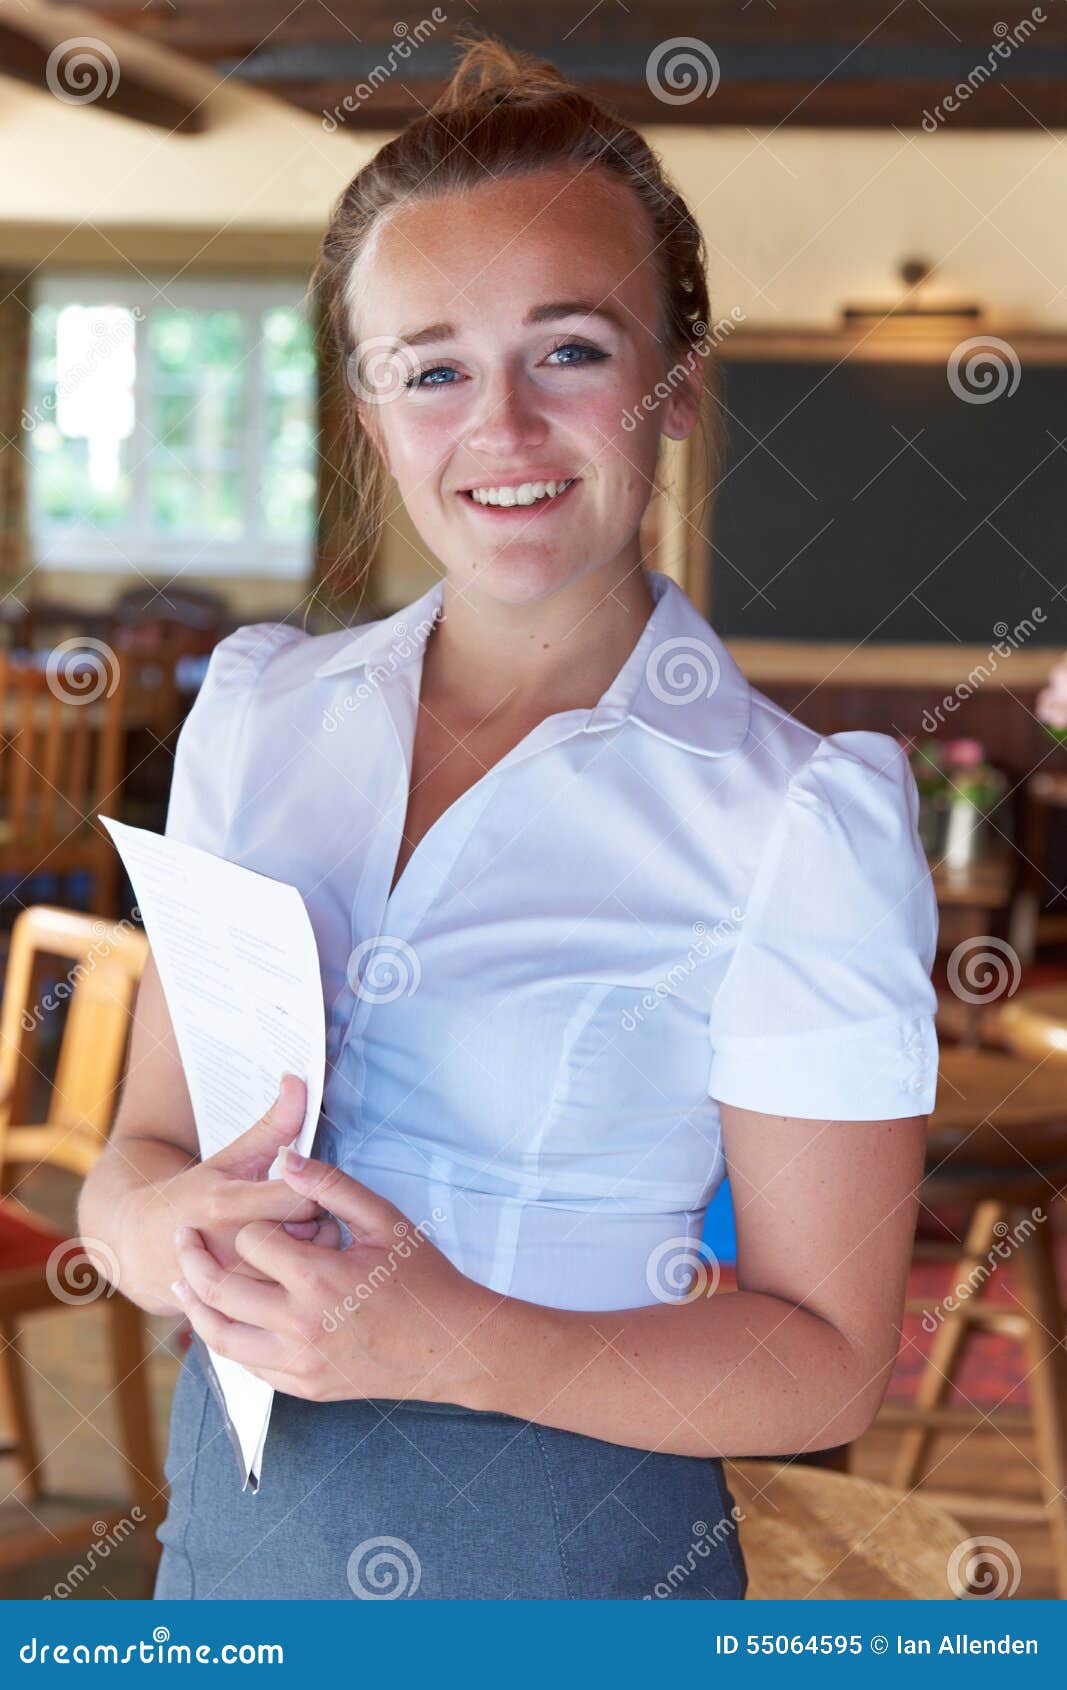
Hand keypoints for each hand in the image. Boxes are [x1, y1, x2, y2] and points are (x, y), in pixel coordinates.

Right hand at [126, 1076, 341, 1309]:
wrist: (137, 1247)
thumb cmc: (194, 1194)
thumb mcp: (231, 1157)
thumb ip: (275, 1123)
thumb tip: (299, 1078)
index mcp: (229, 1204)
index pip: (301, 1198)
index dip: (314, 1192)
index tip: (308, 1190)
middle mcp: (228, 1248)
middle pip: (307, 1240)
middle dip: (316, 1228)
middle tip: (306, 1220)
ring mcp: (228, 1286)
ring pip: (299, 1276)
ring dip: (307, 1262)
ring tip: (295, 1246)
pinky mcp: (228, 1314)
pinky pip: (281, 1305)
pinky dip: (290, 1290)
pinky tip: (282, 1275)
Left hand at [170, 1148, 490, 1405]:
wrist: (453, 1346)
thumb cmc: (424, 1279)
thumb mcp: (385, 1221)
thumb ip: (332, 1187)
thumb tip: (287, 1158)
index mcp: (320, 1278)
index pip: (253, 1241)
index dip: (258, 1222)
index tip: (269, 1217)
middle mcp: (301, 1325)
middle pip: (220, 1290)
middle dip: (194, 1259)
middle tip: (180, 1238)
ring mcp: (300, 1363)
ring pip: (222, 1337)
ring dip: (194, 1306)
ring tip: (181, 1282)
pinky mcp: (305, 1387)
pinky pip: (248, 1366)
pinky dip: (228, 1340)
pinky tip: (224, 1319)